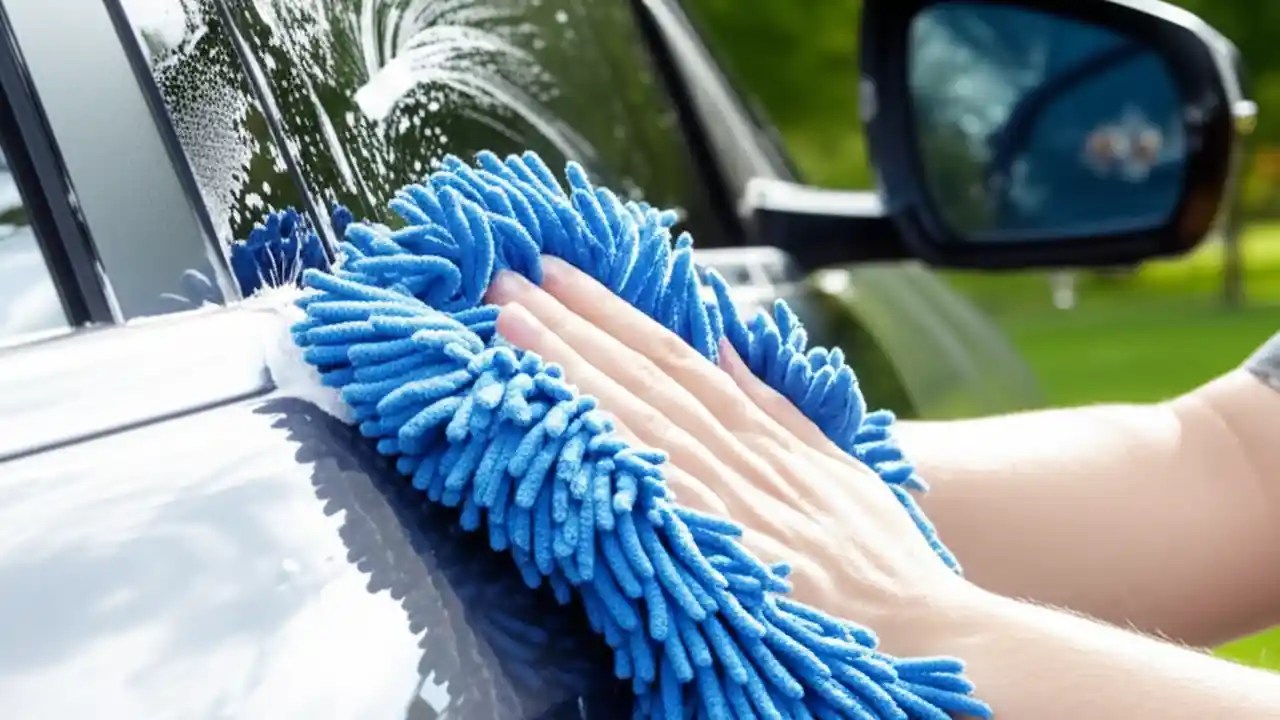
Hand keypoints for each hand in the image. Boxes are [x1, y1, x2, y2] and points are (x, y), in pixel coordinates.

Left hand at [485, 256, 973, 653]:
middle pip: (640, 376)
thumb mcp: (837, 464)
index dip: (611, 310)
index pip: (673, 356)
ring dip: (570, 368)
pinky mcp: (720, 555)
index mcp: (763, 434)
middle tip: (503, 276)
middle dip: (568, 323)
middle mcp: (738, 457)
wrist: (925, 636)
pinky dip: (602, 449)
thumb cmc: (878, 561)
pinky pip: (649, 491)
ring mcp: (727, 504)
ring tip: (508, 324)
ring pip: (635, 418)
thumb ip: (774, 405)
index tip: (558, 271)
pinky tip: (552, 420)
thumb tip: (724, 346)